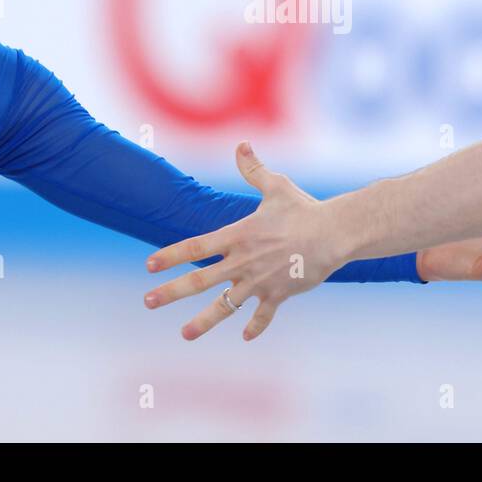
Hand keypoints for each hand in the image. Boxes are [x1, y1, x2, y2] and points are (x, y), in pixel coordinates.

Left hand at [143, 142, 351, 341]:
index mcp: (238, 236)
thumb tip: (241, 144)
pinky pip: (263, 315)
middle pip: (200, 281)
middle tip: (148, 301)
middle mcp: (243, 262)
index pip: (196, 247)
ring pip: (225, 306)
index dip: (171, 256)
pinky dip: (255, 326)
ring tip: (184, 334)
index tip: (150, 266)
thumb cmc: (304, 208)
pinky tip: (245, 336)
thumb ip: (253, 169)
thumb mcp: (276, 185)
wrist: (333, 234)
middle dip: (171, 292)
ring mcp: (259, 282)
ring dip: (203, 321)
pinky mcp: (279, 294)